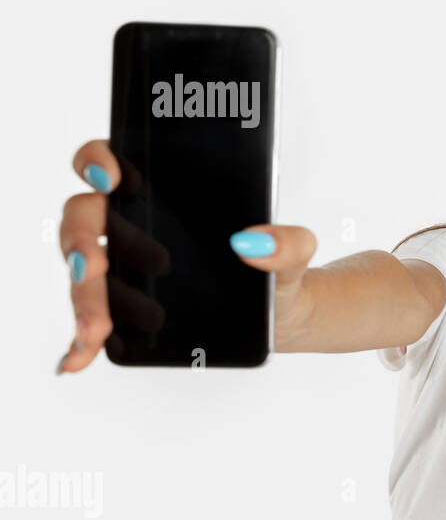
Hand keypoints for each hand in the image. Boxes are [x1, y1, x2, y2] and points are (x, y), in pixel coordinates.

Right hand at [56, 139, 318, 372]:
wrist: (280, 313)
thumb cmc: (276, 266)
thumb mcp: (292, 253)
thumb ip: (288, 244)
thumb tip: (254, 244)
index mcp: (161, 191)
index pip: (111, 161)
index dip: (96, 160)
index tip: (108, 177)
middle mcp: (130, 224)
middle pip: (85, 218)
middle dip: (79, 240)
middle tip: (92, 265)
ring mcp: (123, 267)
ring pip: (84, 272)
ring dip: (83, 299)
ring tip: (96, 329)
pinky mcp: (125, 309)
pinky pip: (94, 321)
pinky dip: (81, 341)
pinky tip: (79, 358)